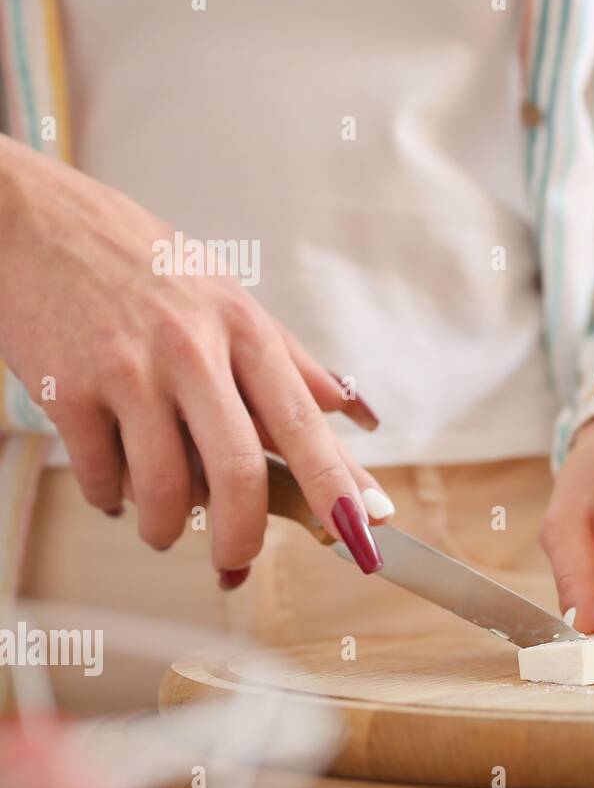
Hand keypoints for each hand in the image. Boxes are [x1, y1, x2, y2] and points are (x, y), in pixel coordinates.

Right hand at [0, 137, 389, 587]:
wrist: (37, 223)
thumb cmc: (142, 264)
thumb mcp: (230, 297)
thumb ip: (293, 362)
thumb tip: (355, 412)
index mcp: (245, 331)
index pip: (303, 425)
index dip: (337, 488)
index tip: (363, 533)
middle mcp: (193, 351)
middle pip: (237, 473)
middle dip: (243, 538)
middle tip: (236, 564)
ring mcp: (128, 372)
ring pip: (164, 488)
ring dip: (167, 528)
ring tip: (164, 526)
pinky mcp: (66, 390)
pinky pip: (102, 477)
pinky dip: (112, 499)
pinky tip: (116, 488)